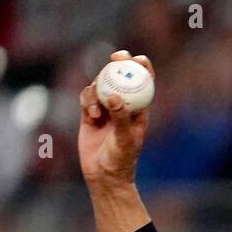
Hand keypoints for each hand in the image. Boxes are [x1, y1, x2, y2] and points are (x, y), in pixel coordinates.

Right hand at [78, 50, 152, 187]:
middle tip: (116, 56)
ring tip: (96, 113)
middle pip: (121, 77)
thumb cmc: (121, 159)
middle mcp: (123, 106)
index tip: (139, 58)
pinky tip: (91, 115)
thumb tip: (114, 97)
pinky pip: (87, 97)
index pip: (144, 84)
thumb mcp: (125, 139)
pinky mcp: (89, 113)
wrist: (104, 174)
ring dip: (97, 90)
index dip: (142, 68)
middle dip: (119, 63)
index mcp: (139, 110)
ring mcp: (105, 109)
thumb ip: (120, 117)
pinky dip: (87, 101)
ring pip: (100, 85)